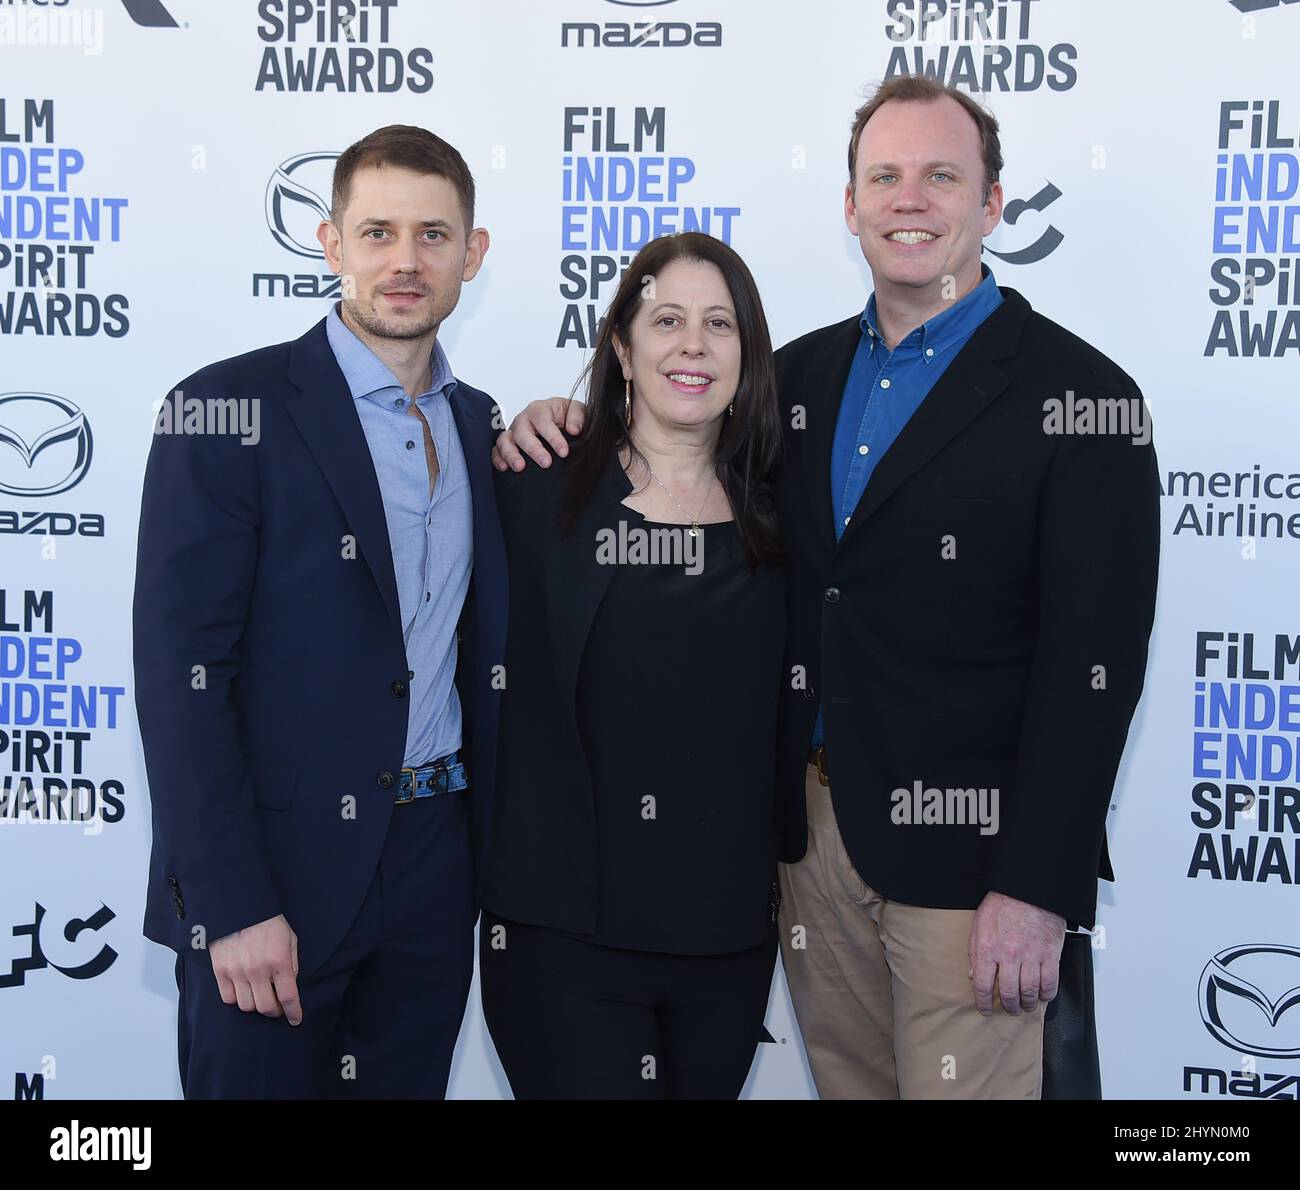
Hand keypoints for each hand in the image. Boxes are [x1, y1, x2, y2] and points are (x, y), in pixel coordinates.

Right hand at [208, 913, 301, 1024]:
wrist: (240, 908)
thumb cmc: (268, 922)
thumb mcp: (290, 939)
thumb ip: (291, 964)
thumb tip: (289, 985)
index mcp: (279, 961)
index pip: (288, 996)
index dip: (293, 1012)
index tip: (295, 1019)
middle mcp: (258, 970)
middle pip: (266, 1007)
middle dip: (274, 1011)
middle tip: (277, 1007)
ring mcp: (237, 972)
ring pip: (246, 1006)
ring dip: (255, 1005)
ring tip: (260, 995)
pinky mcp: (220, 971)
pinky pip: (228, 998)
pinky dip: (237, 999)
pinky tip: (243, 990)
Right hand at [491, 397, 585, 471]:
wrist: (561, 424)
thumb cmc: (567, 417)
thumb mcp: (577, 410)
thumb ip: (578, 416)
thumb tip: (573, 429)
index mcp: (540, 409)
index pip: (543, 421)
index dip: (553, 437)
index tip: (564, 452)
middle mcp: (523, 420)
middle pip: (522, 432)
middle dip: (533, 449)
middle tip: (546, 463)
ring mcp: (513, 432)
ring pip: (505, 441)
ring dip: (511, 454)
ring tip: (520, 467)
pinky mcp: (506, 444)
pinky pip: (496, 450)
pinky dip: (497, 458)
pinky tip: (504, 468)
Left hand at [967, 891, 1064, 1015]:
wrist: (1029, 888)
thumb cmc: (1003, 903)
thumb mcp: (979, 924)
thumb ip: (975, 951)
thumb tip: (973, 974)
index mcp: (988, 948)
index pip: (982, 985)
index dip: (983, 1002)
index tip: (985, 1009)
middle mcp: (1009, 955)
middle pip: (1008, 993)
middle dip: (1009, 1006)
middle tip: (1010, 1008)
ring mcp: (1031, 956)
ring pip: (1030, 992)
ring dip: (1027, 1003)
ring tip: (1026, 1005)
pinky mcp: (1050, 954)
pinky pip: (1050, 983)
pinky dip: (1047, 994)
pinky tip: (1043, 995)